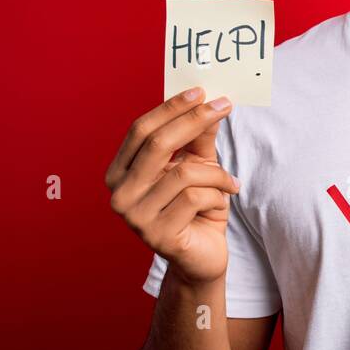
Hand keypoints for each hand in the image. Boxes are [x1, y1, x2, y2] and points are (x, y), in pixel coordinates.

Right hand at [105, 87, 241, 284]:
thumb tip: (207, 101)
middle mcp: (120, 194)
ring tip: (229, 182)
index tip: (201, 91)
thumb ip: (198, 137)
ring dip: (215, 174)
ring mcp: (135, 217)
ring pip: (182, 173)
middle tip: (224, 106)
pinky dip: (217, 196)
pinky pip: (196, 198)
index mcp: (121, 172)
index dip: (170, 108)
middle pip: (157, 144)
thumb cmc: (197, 208)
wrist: (203, 257)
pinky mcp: (158, 235)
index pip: (140, 130)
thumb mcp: (199, 166)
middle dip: (194, 120)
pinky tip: (222, 203)